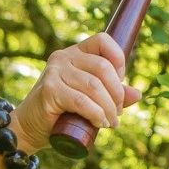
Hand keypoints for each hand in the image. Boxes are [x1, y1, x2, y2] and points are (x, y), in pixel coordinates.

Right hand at [9, 33, 140, 152]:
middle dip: (117, 94)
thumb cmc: (62, 113)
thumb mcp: (92, 100)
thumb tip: (138, 94)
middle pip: (103, 67)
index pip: (103, 40)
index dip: (119, 59)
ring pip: (95, 86)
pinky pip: (82, 101)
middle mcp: (64, 58)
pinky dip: (96, 114)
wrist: (30, 128)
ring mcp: (55, 72)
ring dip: (108, 108)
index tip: (120, 83)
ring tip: (110, 123)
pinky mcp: (49, 90)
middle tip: (116, 114)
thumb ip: (112, 95)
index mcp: (75, 53)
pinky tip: (99, 123)